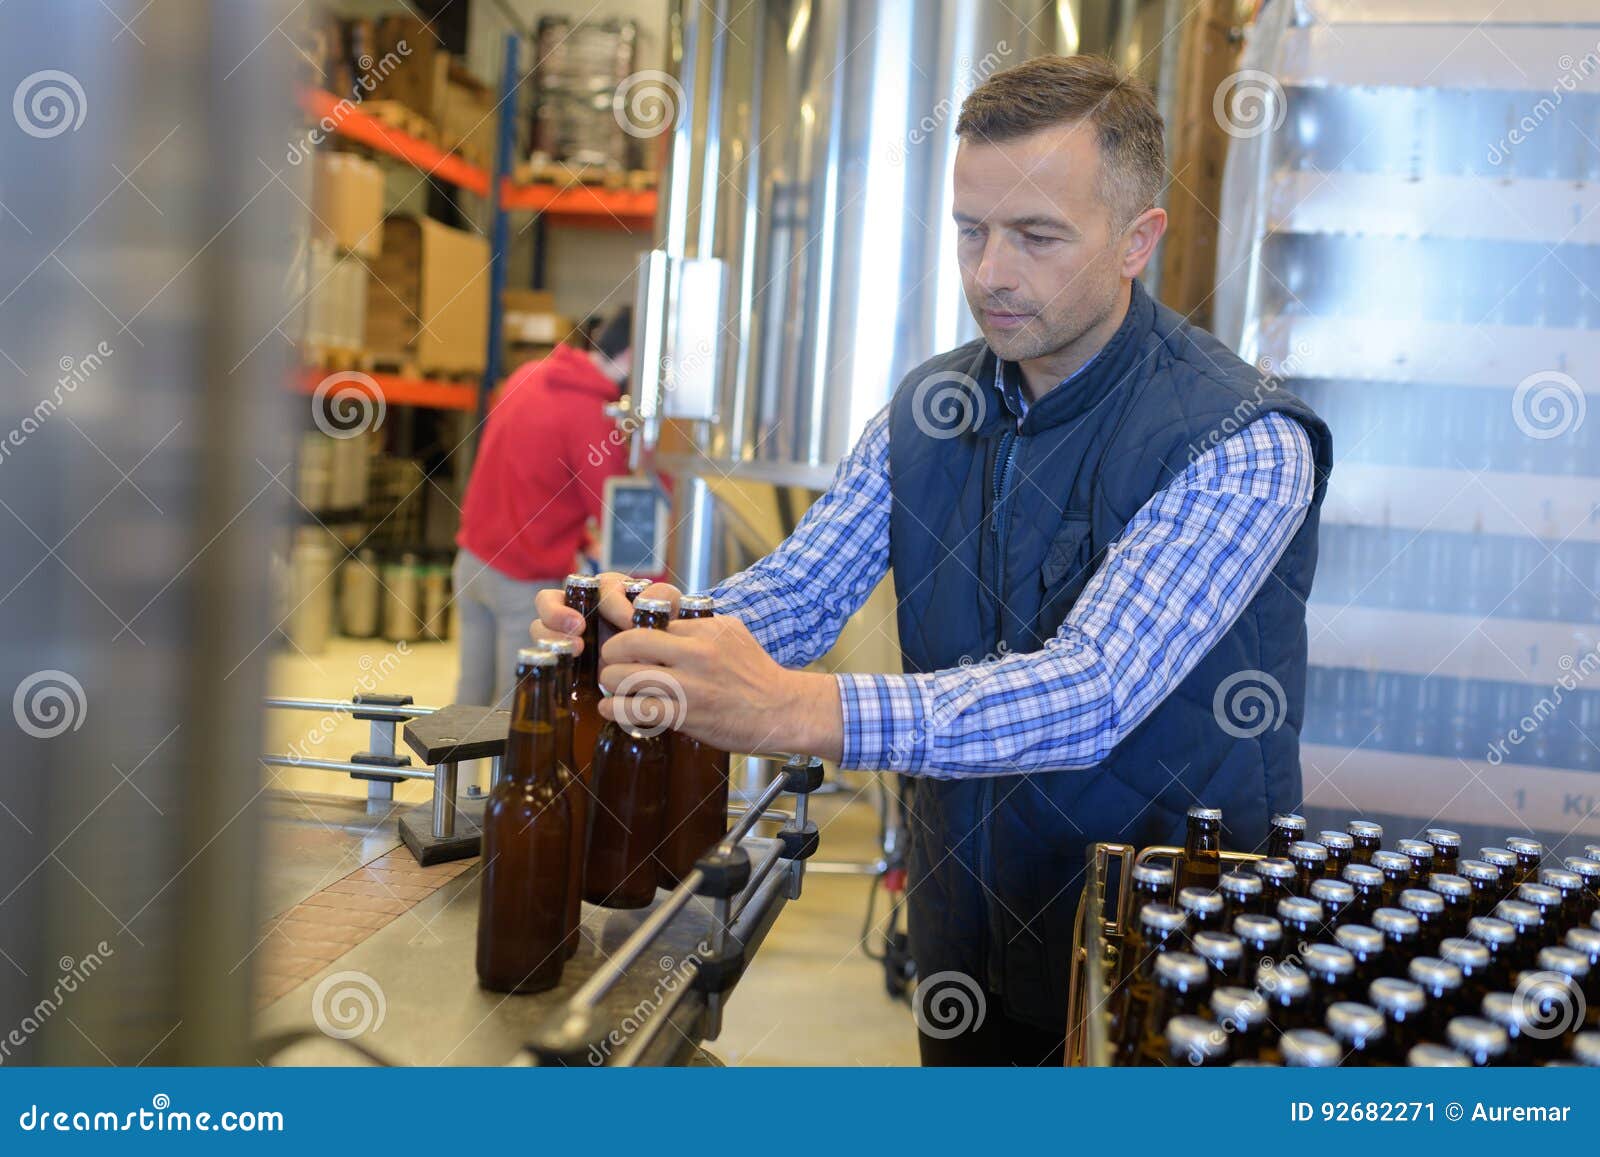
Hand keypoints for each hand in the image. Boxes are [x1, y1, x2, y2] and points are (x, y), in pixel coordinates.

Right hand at [530, 574, 683, 655]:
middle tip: (579, 628)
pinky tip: (567, 669)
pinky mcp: (562, 657)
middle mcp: (576, 606)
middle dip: (557, 612)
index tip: (630, 621)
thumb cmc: (657, 628)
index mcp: (603, 589)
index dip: (614, 603)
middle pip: (548, 599)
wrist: (653, 661)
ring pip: (540, 627)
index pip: (600, 587)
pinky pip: (543, 656)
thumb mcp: (666, 610)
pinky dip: (550, 660)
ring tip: (576, 650)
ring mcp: (564, 633)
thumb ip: (663, 597)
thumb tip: (649, 599)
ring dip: (551, 637)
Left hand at [597, 613, 842, 760]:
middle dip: (611, 654)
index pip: (649, 625)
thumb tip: (665, 623)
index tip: (624, 647)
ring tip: (612, 687)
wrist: (782, 710)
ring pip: (626, 677)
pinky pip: (637, 710)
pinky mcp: (686, 715)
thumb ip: (698, 626)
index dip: (630, 636)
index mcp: (704, 630)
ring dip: (611, 682)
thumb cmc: (757, 673)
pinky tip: (611, 707)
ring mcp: (689, 685)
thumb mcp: (732, 633)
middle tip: (611, 663)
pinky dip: (615, 708)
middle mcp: (695, 653)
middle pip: (629, 644)